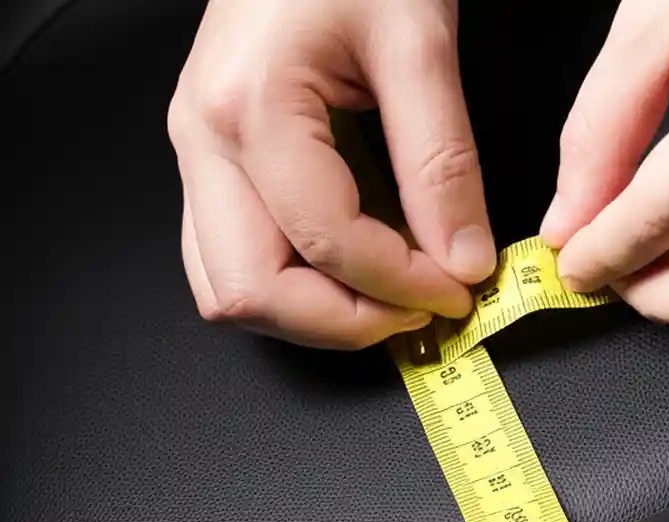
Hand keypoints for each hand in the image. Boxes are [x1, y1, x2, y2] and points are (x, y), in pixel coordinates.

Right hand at [168, 0, 495, 349]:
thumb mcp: (419, 46)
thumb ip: (443, 163)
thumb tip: (463, 259)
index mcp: (253, 108)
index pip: (328, 244)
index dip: (403, 286)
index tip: (462, 290)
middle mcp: (204, 138)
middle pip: (248, 291)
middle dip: (343, 322)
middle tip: (419, 313)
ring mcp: (199, 150)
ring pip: (228, 286)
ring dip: (312, 313)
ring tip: (391, 298)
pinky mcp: (214, 156)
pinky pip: (234, 253)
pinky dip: (296, 282)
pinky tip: (357, 268)